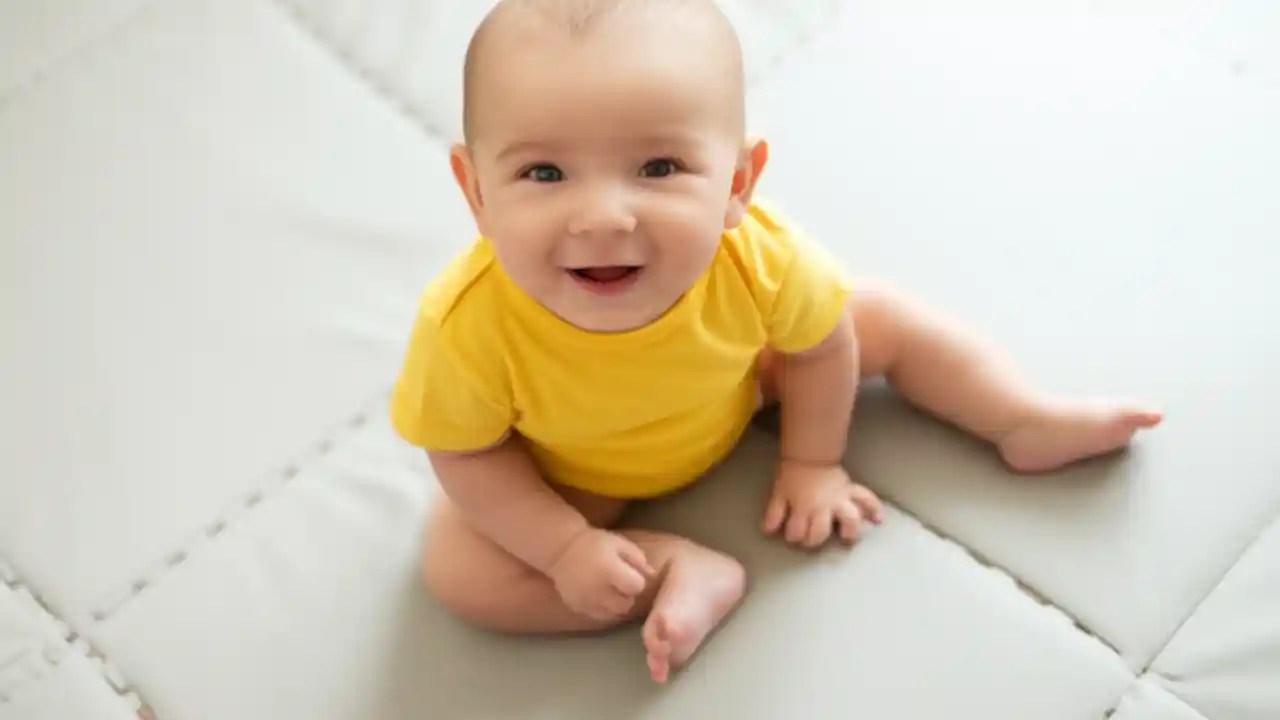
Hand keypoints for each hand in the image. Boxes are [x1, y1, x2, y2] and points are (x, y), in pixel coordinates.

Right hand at [546, 528, 655, 621]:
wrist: (562, 550)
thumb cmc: (595, 544)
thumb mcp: (620, 543)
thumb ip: (638, 558)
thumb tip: (652, 575)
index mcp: (609, 569)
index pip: (636, 586)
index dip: (636, 580)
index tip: (630, 573)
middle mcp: (597, 588)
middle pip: (626, 604)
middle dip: (628, 595)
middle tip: (622, 584)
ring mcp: (586, 601)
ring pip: (613, 613)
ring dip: (617, 604)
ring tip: (611, 590)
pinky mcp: (577, 607)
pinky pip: (598, 615)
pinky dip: (603, 608)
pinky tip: (600, 596)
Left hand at [762, 461, 883, 548]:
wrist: (809, 454)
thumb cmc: (792, 475)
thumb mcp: (779, 493)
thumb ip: (774, 513)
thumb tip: (768, 531)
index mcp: (803, 507)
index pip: (796, 531)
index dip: (792, 535)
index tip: (791, 534)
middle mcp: (823, 507)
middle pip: (820, 532)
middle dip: (813, 539)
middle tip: (810, 538)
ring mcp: (840, 499)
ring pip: (849, 518)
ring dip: (849, 531)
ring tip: (846, 537)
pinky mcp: (851, 491)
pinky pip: (866, 498)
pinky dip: (874, 508)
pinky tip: (879, 520)